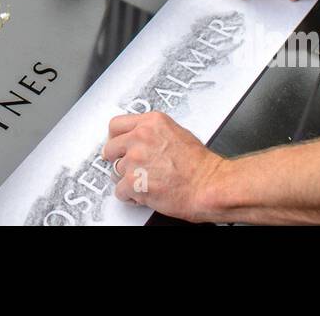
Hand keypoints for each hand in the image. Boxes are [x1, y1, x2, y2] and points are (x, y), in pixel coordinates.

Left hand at [102, 112, 225, 221]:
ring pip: (115, 171)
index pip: (116, 125)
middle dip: (117, 159)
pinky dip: (130, 197)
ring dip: (126, 179)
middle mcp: (140, 138)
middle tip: (128, 167)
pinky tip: (143, 194)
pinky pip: (119, 191)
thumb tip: (139, 138)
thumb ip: (153, 132)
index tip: (116, 145)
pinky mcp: (134, 182)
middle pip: (110, 148)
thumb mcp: (177, 133)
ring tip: (144, 182)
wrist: (209, 186)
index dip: (115, 138)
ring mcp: (135, 160)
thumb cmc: (200, 165)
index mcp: (151, 123)